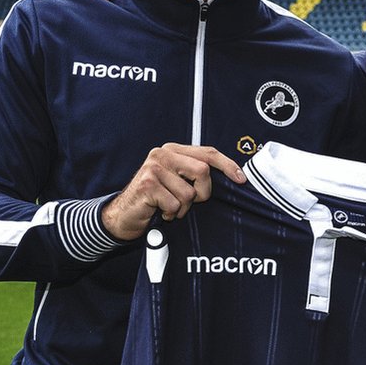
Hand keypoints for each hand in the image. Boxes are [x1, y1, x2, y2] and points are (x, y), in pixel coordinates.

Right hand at [101, 144, 243, 240]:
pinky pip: (174, 205)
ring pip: (189, 193)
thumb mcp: (177, 182)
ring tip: (168, 206)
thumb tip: (231, 176)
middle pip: (202, 171)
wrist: (124, 215)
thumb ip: (195, 174)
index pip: (208, 153)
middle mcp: (162, 154)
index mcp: (173, 150)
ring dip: (182, 208)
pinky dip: (170, 214)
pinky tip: (159, 211)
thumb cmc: (155, 200)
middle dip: (201, 193)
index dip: (228, 165)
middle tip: (187, 202)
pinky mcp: (147, 184)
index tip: (241, 180)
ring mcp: (153, 168)